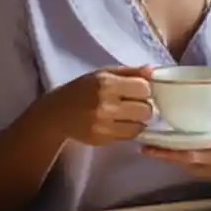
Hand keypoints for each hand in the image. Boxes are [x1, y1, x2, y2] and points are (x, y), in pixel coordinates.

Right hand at [41, 65, 155, 145]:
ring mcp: (103, 125)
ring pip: (140, 125)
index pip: (144, 88)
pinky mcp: (101, 139)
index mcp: (106, 83)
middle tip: (133, 104)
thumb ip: (130, 72)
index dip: (144, 89)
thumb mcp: (103, 73)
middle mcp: (105, 104)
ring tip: (127, 114)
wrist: (56, 113)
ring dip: (138, 120)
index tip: (137, 90)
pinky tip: (119, 123)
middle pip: (146, 109)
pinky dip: (129, 130)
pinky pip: (129, 136)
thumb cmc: (83, 89)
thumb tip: (154, 71)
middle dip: (144, 106)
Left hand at [142, 129, 210, 183]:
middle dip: (159, 151)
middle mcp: (207, 167)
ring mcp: (202, 168)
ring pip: (177, 160)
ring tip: (143, 136)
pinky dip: (169, 150)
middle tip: (140, 137)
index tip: (152, 147)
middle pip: (177, 159)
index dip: (172, 153)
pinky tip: (157, 138)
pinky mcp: (200, 163)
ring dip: (161, 150)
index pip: (191, 157)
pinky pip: (181, 157)